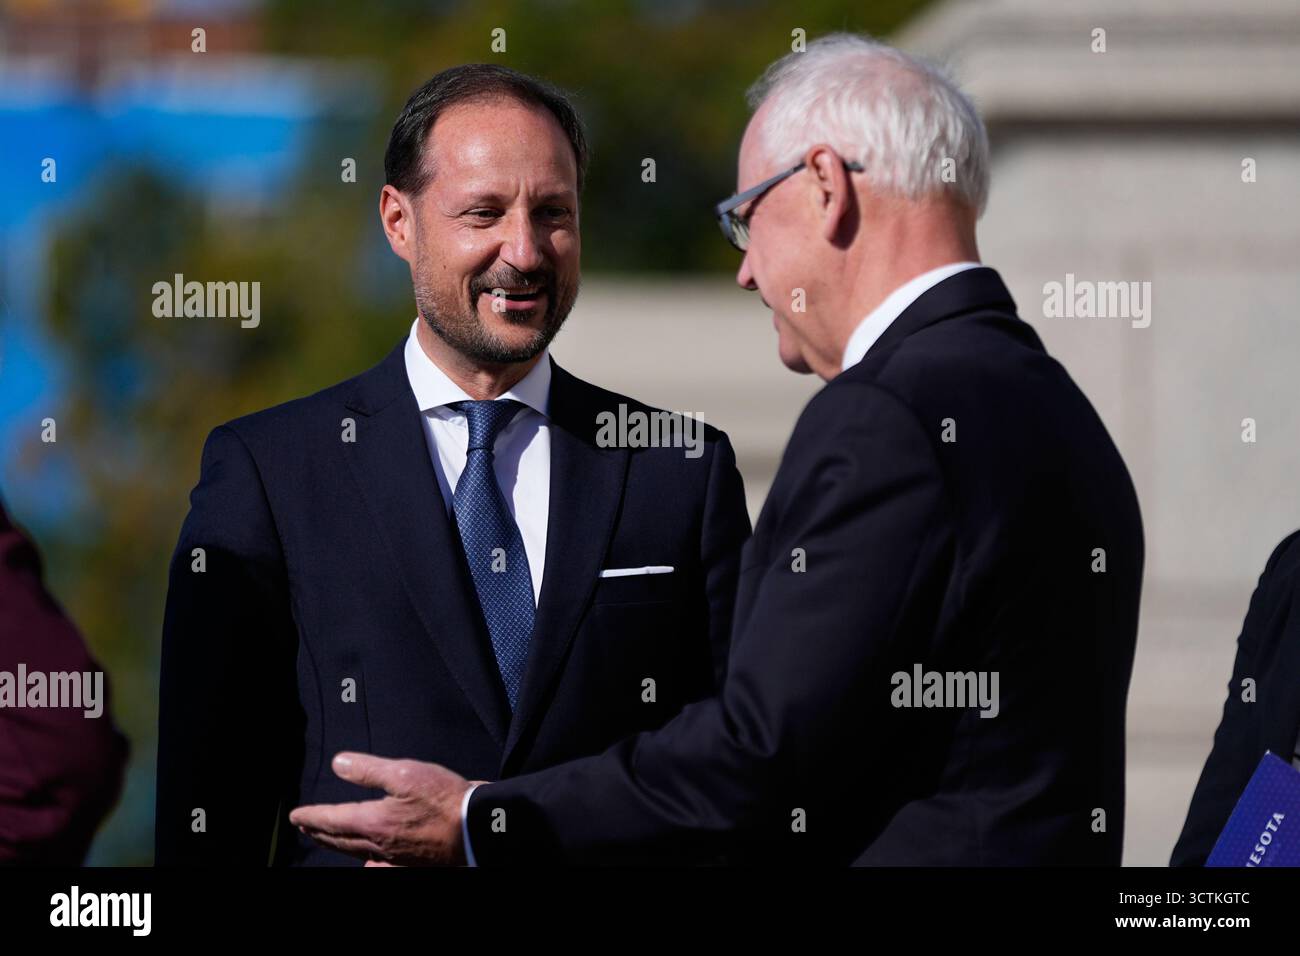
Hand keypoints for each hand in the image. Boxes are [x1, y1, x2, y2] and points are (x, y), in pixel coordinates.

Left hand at [289, 752, 481, 865]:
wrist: (477, 828)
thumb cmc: (445, 800)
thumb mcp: (404, 773)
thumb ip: (368, 770)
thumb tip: (339, 764)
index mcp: (373, 822)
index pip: (333, 819)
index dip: (312, 816)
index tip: (296, 815)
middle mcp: (379, 844)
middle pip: (340, 840)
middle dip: (319, 832)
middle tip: (305, 827)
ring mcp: (395, 858)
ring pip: (356, 853)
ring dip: (336, 845)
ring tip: (327, 839)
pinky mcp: (412, 862)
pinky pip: (378, 865)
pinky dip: (365, 861)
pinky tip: (368, 862)